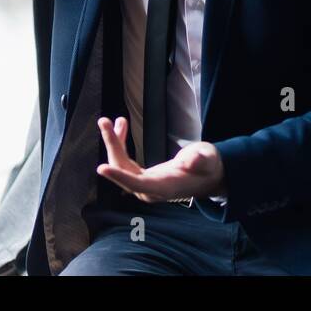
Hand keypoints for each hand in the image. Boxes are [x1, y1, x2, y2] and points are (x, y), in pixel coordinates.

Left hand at [94, 116, 226, 201]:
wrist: (208, 177)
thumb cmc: (208, 167)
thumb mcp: (208, 160)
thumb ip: (201, 160)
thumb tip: (191, 160)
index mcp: (164, 187)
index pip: (137, 183)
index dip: (119, 176)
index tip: (101, 168)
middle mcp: (150, 190)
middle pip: (124, 170)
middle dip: (113, 146)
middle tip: (104, 121)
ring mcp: (144, 185)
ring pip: (121, 166)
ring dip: (115, 143)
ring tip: (113, 120)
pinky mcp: (142, 178)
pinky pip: (125, 163)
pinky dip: (121, 145)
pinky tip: (121, 128)